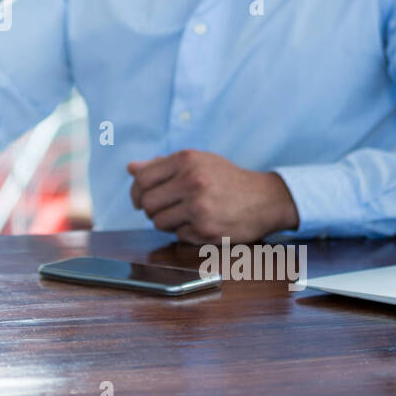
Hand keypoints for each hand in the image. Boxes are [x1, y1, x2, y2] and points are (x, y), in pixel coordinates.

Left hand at [127, 149, 298, 242]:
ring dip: (166, 222)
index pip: (142, 179)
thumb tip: (131, 168)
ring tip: (184, 215)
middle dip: (150, 209)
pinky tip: (201, 223)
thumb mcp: (198, 162)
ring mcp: (199, 207)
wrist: (265, 199)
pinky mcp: (206, 229)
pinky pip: (178, 235)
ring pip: (159, 222)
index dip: (137, 192)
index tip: (141, 198)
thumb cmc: (227, 178)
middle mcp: (192, 181)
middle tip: (164, 209)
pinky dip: (184, 232)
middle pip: (148, 203)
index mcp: (186, 160)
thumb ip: (162, 165)